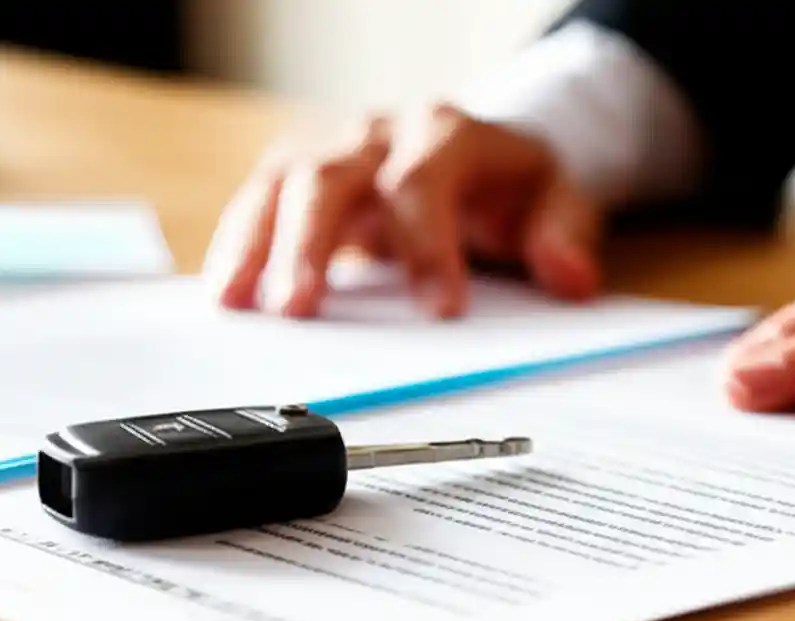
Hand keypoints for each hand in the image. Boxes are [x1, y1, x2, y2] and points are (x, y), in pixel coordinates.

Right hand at [204, 104, 602, 318]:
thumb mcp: (556, 203)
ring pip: (279, 183)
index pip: (423, 180)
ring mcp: (334, 152)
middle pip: (330, 174)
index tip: (439, 311)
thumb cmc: (508, 188)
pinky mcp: (301, 179)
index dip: (427, 245)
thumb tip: (568, 277)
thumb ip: (565, 236)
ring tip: (235, 303)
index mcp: (446, 135)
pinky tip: (226, 292)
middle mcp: (380, 134)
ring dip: (254, 244)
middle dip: (310, 243)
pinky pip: (258, 202)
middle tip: (299, 308)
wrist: (477, 158)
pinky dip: (238, 245)